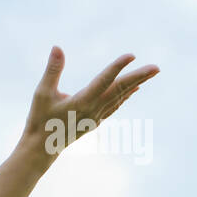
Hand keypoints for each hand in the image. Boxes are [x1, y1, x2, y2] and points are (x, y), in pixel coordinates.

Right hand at [18, 46, 159, 160]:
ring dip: (137, 84)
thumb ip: (52, 70)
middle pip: (120, 90)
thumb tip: (57, 47)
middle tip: (157, 68)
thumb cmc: (39, 119)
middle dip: (139, 78)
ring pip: (120, 97)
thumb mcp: (42, 93)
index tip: (131, 56)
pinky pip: (115, 105)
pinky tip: (135, 89)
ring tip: (152, 72)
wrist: (41, 149)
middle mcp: (93, 110)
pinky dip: (126, 95)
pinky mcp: (95, 121)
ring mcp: (96, 117)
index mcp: (81, 102)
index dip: (117, 67)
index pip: (103, 81)